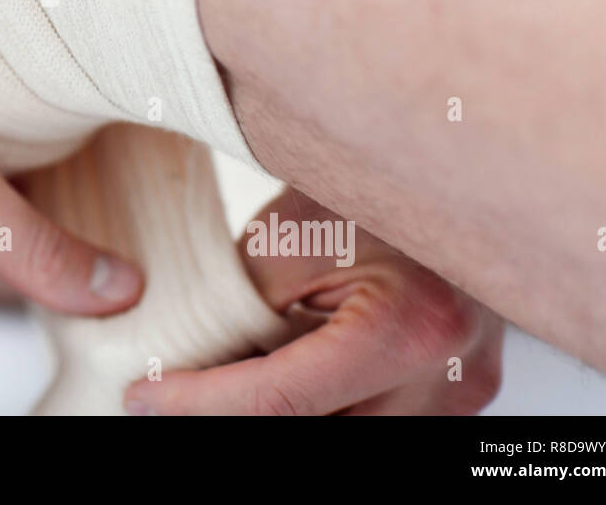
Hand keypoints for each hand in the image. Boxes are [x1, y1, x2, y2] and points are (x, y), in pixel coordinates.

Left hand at [124, 187, 502, 414]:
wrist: (460, 173)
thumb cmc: (377, 188)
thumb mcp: (291, 233)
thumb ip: (243, 304)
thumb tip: (188, 360)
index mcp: (410, 329)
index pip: (280, 401)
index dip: (199, 405)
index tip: (144, 397)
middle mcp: (447, 379)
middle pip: (314, 431)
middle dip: (238, 414)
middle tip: (176, 389)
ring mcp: (459, 398)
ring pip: (342, 432)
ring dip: (283, 411)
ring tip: (234, 367)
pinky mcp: (455, 402)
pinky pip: (368, 419)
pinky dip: (320, 404)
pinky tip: (284, 370)